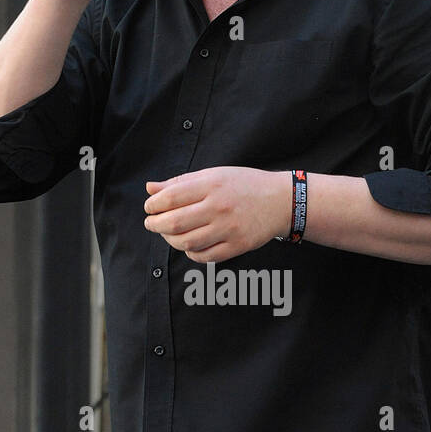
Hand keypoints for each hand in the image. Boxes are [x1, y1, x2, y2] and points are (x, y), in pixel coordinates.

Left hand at [143, 167, 292, 261]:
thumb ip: (180, 182)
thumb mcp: (213, 175)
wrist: (280, 200)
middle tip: (151, 224)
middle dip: (155, 225)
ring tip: (168, 234)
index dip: (153, 205)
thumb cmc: (243, 185)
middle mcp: (219, 207)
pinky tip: (189, 245)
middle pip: (174, 223)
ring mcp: (229, 229)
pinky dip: (191, 253)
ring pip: (186, 243)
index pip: (171, 198)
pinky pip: (204, 256)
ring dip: (170, 241)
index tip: (150, 208)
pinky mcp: (237, 246)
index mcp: (212, 185)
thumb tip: (150, 188)